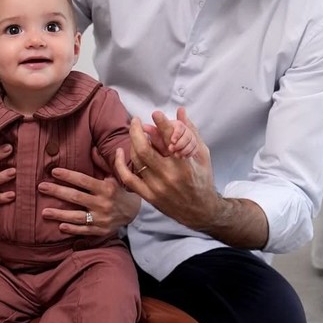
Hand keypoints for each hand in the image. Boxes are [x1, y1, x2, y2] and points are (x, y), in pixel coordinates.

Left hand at [38, 148, 140, 236]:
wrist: (133, 212)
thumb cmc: (118, 189)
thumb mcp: (114, 175)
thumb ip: (103, 162)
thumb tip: (93, 148)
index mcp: (106, 188)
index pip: (83, 181)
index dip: (68, 176)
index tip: (54, 171)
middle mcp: (103, 203)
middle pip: (76, 197)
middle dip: (58, 192)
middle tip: (41, 187)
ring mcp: (101, 219)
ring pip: (77, 217)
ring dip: (60, 215)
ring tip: (44, 212)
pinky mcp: (100, 230)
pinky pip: (84, 230)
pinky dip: (72, 229)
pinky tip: (60, 226)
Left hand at [115, 108, 219, 229]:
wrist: (200, 211)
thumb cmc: (203, 180)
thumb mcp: (202, 155)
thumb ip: (191, 132)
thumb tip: (180, 111)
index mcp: (184, 164)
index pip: (169, 138)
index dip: (161, 123)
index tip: (154, 113)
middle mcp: (169, 175)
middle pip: (144, 148)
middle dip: (136, 130)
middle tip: (136, 121)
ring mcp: (156, 187)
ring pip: (136, 159)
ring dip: (133, 143)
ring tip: (135, 134)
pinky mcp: (148, 195)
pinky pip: (128, 178)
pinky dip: (120, 163)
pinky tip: (120, 151)